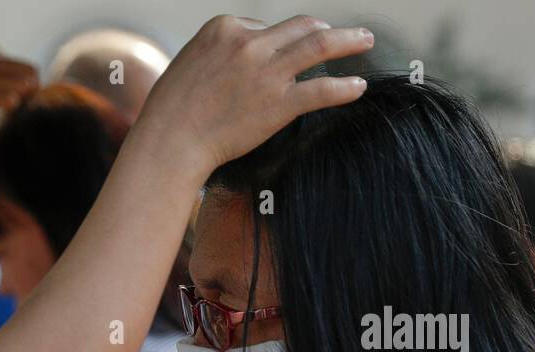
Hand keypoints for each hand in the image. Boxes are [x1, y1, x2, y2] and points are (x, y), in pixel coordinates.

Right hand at [138, 15, 374, 174]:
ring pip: (320, 46)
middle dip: (323, 29)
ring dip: (348, 40)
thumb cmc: (169, 112)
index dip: (276, 39)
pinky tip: (358, 86)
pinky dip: (344, 86)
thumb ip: (217, 56)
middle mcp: (248, 43)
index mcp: (224, 28)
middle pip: (299, 27)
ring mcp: (266, 72)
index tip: (284, 51)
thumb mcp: (189, 64)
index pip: (263, 25)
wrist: (169, 143)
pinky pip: (321, 89)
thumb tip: (234, 62)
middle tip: (342, 34)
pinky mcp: (278, 103)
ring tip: (365, 41)